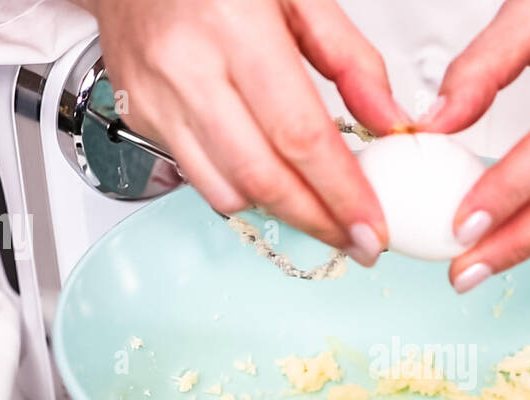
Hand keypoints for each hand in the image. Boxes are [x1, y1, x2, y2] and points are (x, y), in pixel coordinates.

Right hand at [76, 0, 411, 264]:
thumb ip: (351, 61)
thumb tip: (391, 123)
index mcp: (235, 26)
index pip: (299, 135)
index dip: (341, 192)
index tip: (371, 226)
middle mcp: (188, 66)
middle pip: (264, 177)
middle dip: (318, 222)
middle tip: (358, 242)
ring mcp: (157, 97)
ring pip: (228, 190)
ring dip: (282, 212)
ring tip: (320, 212)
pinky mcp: (139, 117)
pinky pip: (199, 178)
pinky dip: (243, 191)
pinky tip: (271, 181)